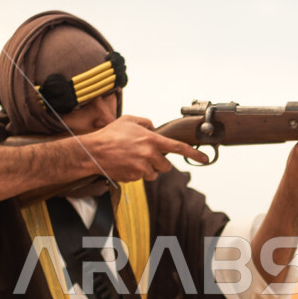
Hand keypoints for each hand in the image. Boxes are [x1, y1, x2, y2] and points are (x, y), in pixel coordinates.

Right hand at [76, 115, 209, 181]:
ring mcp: (142, 168)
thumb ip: (145, 123)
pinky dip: (136, 173)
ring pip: (154, 174)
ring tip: (132, 160)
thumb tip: (154, 128)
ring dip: (147, 169)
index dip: (193, 153)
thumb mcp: (129, 120)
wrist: (93, 152)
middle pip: (166, 166)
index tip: (205, 158)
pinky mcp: (134, 178)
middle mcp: (149, 155)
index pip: (178, 148)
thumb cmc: (110, 135)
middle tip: (146, 156)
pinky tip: (125, 165)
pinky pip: (141, 178)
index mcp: (151, 140)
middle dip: (159, 163)